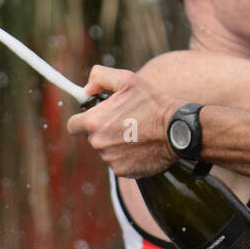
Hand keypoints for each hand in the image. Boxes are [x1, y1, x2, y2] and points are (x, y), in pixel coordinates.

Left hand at [65, 64, 182, 176]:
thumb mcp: (127, 80)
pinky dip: (128, 156)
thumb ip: (100, 77)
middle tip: (126, 121)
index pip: (73, 126)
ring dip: (117, 143)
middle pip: (93, 138)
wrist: (176, 129)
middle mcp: (99, 143)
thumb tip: (86, 89)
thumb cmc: (152, 103)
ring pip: (107, 150)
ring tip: (138, 133)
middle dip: (105, 130)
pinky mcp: (123, 171)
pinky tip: (142, 146)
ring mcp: (110, 159)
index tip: (94, 118)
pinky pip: (119, 163)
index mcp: (95, 122)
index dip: (82, 121)